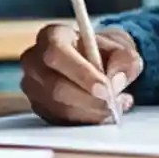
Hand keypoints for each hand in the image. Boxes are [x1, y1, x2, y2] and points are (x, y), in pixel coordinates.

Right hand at [19, 24, 143, 124]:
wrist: (94, 63)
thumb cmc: (103, 52)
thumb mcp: (121, 47)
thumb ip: (125, 58)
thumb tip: (116, 79)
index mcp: (51, 36)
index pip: (57, 54)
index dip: (81, 73)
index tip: (105, 88)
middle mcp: (35, 61)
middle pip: (56, 87)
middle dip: (90, 99)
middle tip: (114, 103)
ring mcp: (33, 87)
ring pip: (60, 108)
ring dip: (91, 112)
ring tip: (116, 106)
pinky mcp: (40, 108)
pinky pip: (61, 121)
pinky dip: (87, 120)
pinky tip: (104, 113)